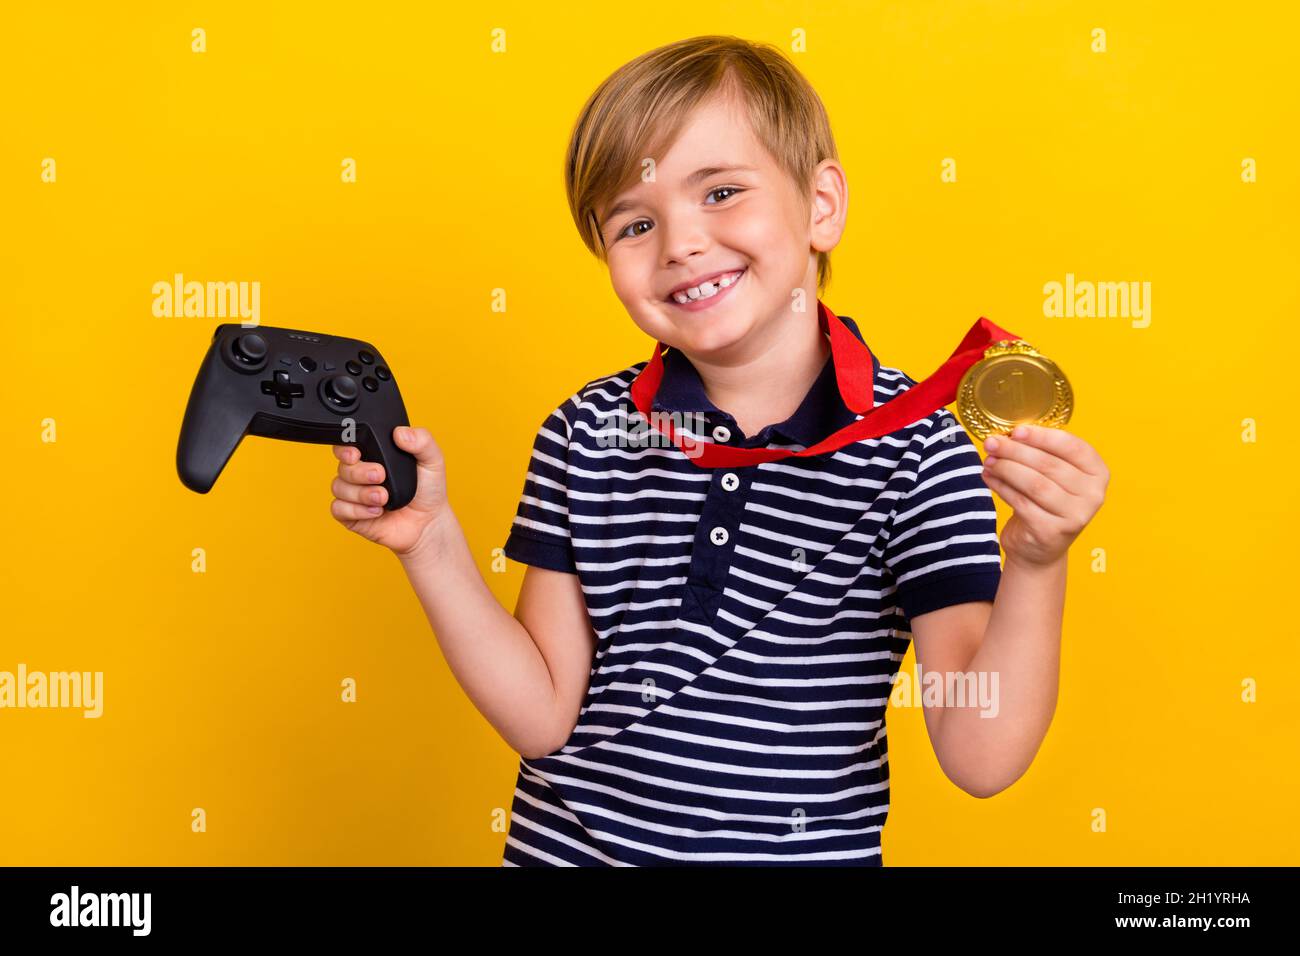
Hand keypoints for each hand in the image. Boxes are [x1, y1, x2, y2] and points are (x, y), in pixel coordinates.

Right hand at [329, 426, 450, 555]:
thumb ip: (422, 441)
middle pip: (343, 466)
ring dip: (361, 493)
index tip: (357, 454)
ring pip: (338, 487)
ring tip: (384, 498)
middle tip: (381, 476)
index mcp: (374, 455)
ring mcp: (353, 494)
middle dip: (360, 471)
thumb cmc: (428, 490)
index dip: (345, 448)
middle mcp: (359, 472)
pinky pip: (338, 508)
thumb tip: (400, 432)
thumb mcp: (433, 461)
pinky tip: (376, 511)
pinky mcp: (350, 515)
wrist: (428, 522)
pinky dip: (356, 510)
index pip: (347, 444)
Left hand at [979, 424, 1109, 567]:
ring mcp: (1075, 516)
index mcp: (1098, 474)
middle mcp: (1093, 495)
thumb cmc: (1045, 503)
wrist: (1039, 549)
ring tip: (989, 460)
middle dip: (1016, 450)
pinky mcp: (1052, 531)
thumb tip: (1008, 435)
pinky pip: (1021, 502)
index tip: (1016, 430)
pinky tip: (989, 477)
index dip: (1043, 436)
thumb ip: (1041, 454)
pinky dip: (1001, 486)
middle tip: (992, 443)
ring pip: (1034, 483)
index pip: (1073, 447)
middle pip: (1049, 464)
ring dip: (1006, 468)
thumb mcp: (1053, 477)